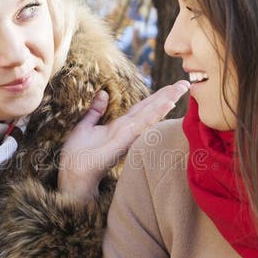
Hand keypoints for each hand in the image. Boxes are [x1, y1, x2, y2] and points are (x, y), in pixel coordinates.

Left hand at [58, 80, 189, 200]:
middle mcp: (128, 130)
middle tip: (185, 83)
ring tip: (181, 88)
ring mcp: (128, 135)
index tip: (171, 86)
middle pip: (151, 108)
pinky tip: (167, 105)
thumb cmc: (77, 155)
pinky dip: (155, 114)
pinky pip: (142, 125)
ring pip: (151, 114)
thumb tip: (102, 93)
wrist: (73, 174)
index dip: (156, 97)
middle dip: (168, 96)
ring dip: (166, 101)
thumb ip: (96, 111)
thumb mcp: (85, 126)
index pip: (142, 107)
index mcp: (120, 126)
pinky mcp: (124, 141)